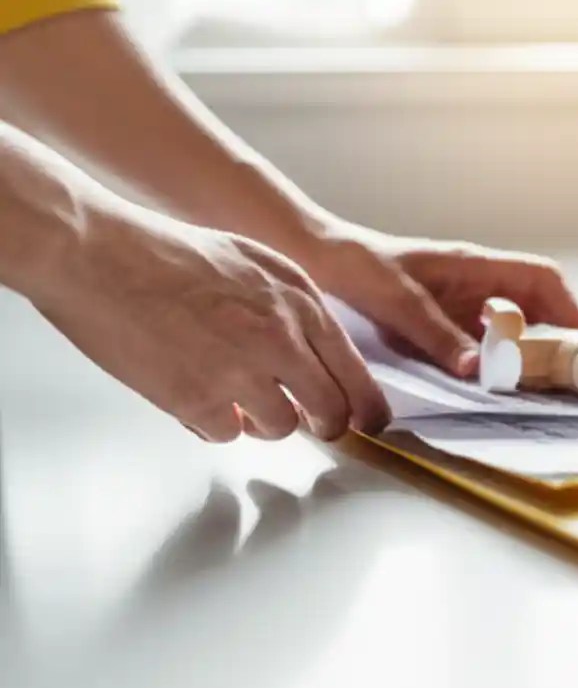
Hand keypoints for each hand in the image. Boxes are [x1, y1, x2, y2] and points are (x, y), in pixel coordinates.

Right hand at [34, 213, 389, 442]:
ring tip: (238, 398)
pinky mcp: (197, 397)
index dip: (365, 406)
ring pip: (281, 428)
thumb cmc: (168, 253)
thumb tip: (314, 353)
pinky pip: (226, 433)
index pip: (354, 370)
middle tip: (311, 424)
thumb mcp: (254, 263)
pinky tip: (196, 396)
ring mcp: (240, 370)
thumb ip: (293, 308)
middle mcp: (280, 337)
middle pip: (330, 410)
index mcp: (299, 301)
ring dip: (264, 422)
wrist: (99, 254)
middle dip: (324, 424)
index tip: (368, 421)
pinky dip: (214, 423)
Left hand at [305, 229, 577, 376]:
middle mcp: (478, 282)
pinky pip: (488, 340)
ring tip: (550, 385)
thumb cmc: (361, 268)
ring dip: (536, 350)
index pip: (542, 279)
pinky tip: (500, 383)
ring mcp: (464, 302)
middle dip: (564, 335)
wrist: (323, 259)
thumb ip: (437, 335)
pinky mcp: (447, 320)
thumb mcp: (399, 303)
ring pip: (517, 324)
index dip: (572, 308)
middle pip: (540, 303)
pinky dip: (503, 360)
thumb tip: (478, 370)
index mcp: (477, 266)